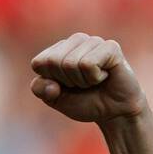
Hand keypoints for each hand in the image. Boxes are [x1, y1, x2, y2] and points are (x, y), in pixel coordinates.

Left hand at [30, 34, 145, 123]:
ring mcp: (93, 41)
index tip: (66, 86)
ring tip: (94, 80)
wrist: (113, 112)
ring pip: (70, 63)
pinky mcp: (110, 46)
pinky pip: (88, 64)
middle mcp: (75, 41)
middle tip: (83, 85)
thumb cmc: (84, 102)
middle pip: (53, 62)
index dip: (51, 82)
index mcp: (59, 49)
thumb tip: (51, 84)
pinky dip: (94, 78)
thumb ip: (40, 89)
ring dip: (82, 81)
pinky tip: (105, 76)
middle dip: (66, 81)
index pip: (39, 63)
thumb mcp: (54, 99)